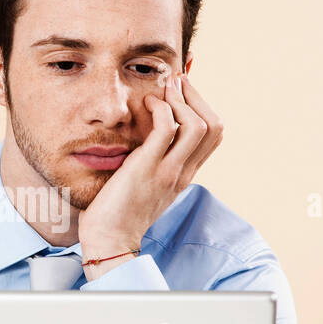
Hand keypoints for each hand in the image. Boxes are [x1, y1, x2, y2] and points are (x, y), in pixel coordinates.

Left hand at [78, 74, 222, 274]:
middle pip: (213, 126)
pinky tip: (146, 105)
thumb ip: (151, 162)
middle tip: (176, 82)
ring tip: (164, 89)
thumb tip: (145, 137)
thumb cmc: (117, 212)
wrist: (109, 241)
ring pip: (198, 125)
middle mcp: (182, 172)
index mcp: (184, 175)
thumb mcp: (143, 183)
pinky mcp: (148, 168)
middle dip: (197, 97)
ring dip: (181, 100)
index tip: (183, 91)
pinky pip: (167, 128)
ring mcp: (168, 170)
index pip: (212, 136)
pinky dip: (161, 108)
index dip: (203, 106)